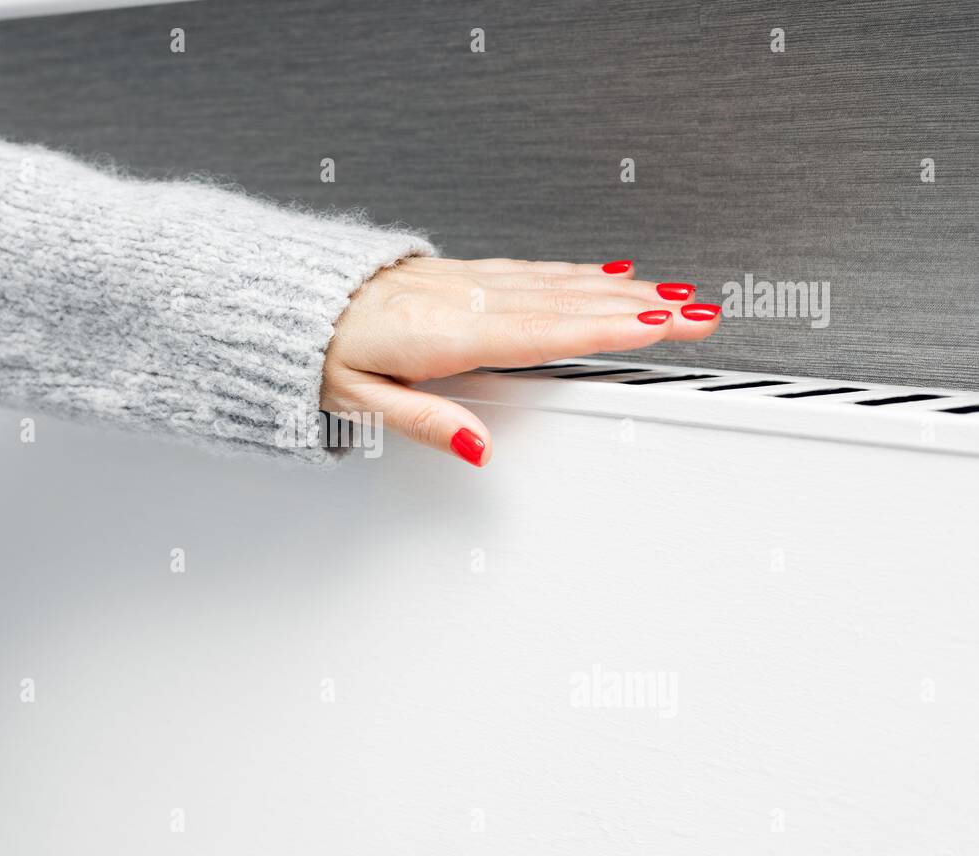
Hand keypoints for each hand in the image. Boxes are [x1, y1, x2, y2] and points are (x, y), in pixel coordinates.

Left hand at [320, 257, 720, 465]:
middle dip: (636, 308)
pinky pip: (533, 273)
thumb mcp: (361, 401)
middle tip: (695, 310)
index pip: (540, 334)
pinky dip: (576, 274)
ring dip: (620, 289)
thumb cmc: (322, 350)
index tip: (657, 324)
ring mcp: (467, 284)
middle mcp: (463, 303)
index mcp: (442, 337)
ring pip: (556, 284)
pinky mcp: (464, 276)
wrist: (293, 300)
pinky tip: (605, 276)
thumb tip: (478, 448)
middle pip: (564, 305)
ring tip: (673, 294)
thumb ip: (426, 423)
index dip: (604, 329)